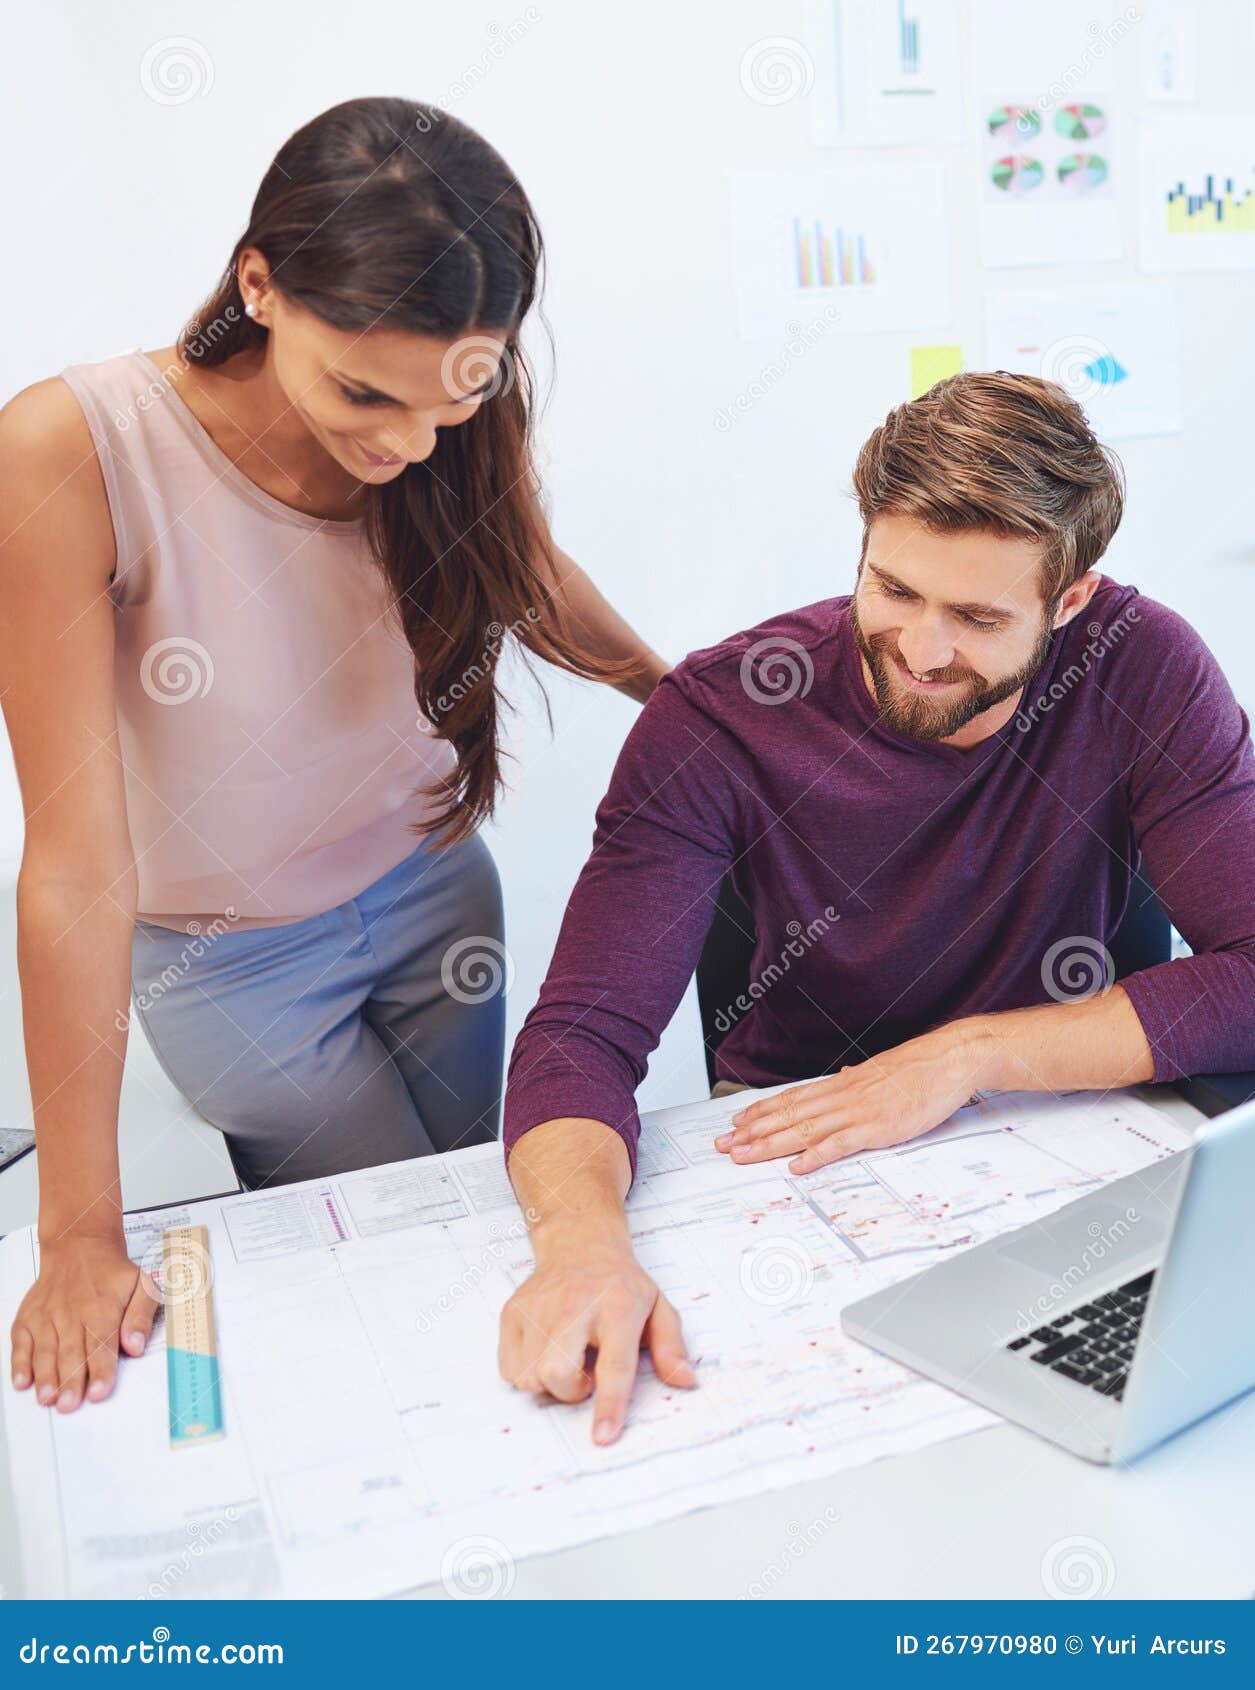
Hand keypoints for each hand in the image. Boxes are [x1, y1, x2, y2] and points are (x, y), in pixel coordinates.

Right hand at [10, 1232, 158, 1410]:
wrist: (79, 1246)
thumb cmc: (111, 1272)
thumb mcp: (142, 1285)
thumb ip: (141, 1317)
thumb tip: (136, 1345)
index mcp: (102, 1308)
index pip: (102, 1344)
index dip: (101, 1370)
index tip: (100, 1391)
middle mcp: (72, 1314)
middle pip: (71, 1352)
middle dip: (70, 1381)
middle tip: (70, 1404)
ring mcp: (47, 1317)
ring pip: (46, 1351)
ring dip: (46, 1377)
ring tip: (48, 1399)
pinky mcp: (29, 1318)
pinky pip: (21, 1342)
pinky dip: (19, 1362)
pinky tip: (23, 1381)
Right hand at [498, 1227, 694, 1444]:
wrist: (578, 1243)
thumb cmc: (619, 1284)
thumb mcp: (658, 1307)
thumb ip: (671, 1347)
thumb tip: (685, 1381)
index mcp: (618, 1307)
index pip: (615, 1364)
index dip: (610, 1404)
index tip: (603, 1435)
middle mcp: (575, 1305)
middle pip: (558, 1373)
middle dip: (571, 1391)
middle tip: (586, 1374)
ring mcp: (538, 1307)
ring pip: (530, 1377)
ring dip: (549, 1383)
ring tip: (566, 1357)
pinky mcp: (512, 1312)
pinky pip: (509, 1368)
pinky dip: (526, 1372)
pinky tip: (545, 1351)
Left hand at [714, 1022, 988, 1174]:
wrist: (949, 1059)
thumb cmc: (920, 1068)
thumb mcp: (880, 1073)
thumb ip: (858, 1081)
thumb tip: (845, 1077)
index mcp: (842, 1085)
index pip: (792, 1099)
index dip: (761, 1112)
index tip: (737, 1121)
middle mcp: (842, 1096)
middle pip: (788, 1115)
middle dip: (752, 1131)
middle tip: (723, 1144)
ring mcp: (858, 1112)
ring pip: (804, 1129)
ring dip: (770, 1144)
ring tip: (743, 1155)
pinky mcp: (878, 1127)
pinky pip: (840, 1144)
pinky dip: (816, 1155)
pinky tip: (796, 1165)